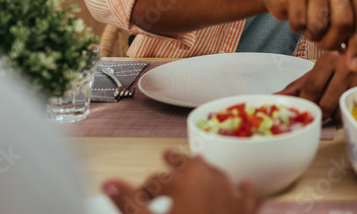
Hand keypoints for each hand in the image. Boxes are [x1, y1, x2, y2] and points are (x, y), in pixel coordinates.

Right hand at [102, 149, 257, 213]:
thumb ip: (128, 202)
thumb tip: (108, 182)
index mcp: (186, 182)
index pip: (159, 179)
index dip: (146, 188)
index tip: (140, 197)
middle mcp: (213, 183)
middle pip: (192, 165)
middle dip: (177, 161)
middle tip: (168, 155)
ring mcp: (232, 198)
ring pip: (219, 175)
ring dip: (205, 171)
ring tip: (198, 164)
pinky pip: (248, 196)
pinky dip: (243, 189)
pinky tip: (244, 185)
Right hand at [262, 0, 356, 67]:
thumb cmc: (312, 3)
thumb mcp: (336, 13)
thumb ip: (348, 35)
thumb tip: (353, 64)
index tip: (353, 65)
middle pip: (343, 23)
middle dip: (333, 42)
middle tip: (324, 45)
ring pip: (319, 26)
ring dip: (313, 35)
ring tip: (309, 26)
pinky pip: (300, 24)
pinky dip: (298, 28)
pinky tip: (298, 18)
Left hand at [276, 51, 356, 118]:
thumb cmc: (336, 69)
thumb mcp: (315, 74)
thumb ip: (295, 87)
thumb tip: (274, 97)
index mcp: (328, 59)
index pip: (311, 88)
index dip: (306, 103)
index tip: (304, 108)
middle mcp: (345, 66)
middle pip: (325, 104)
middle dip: (319, 112)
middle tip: (318, 111)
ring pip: (339, 111)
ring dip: (333, 114)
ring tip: (333, 104)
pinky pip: (352, 113)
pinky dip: (345, 114)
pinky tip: (344, 105)